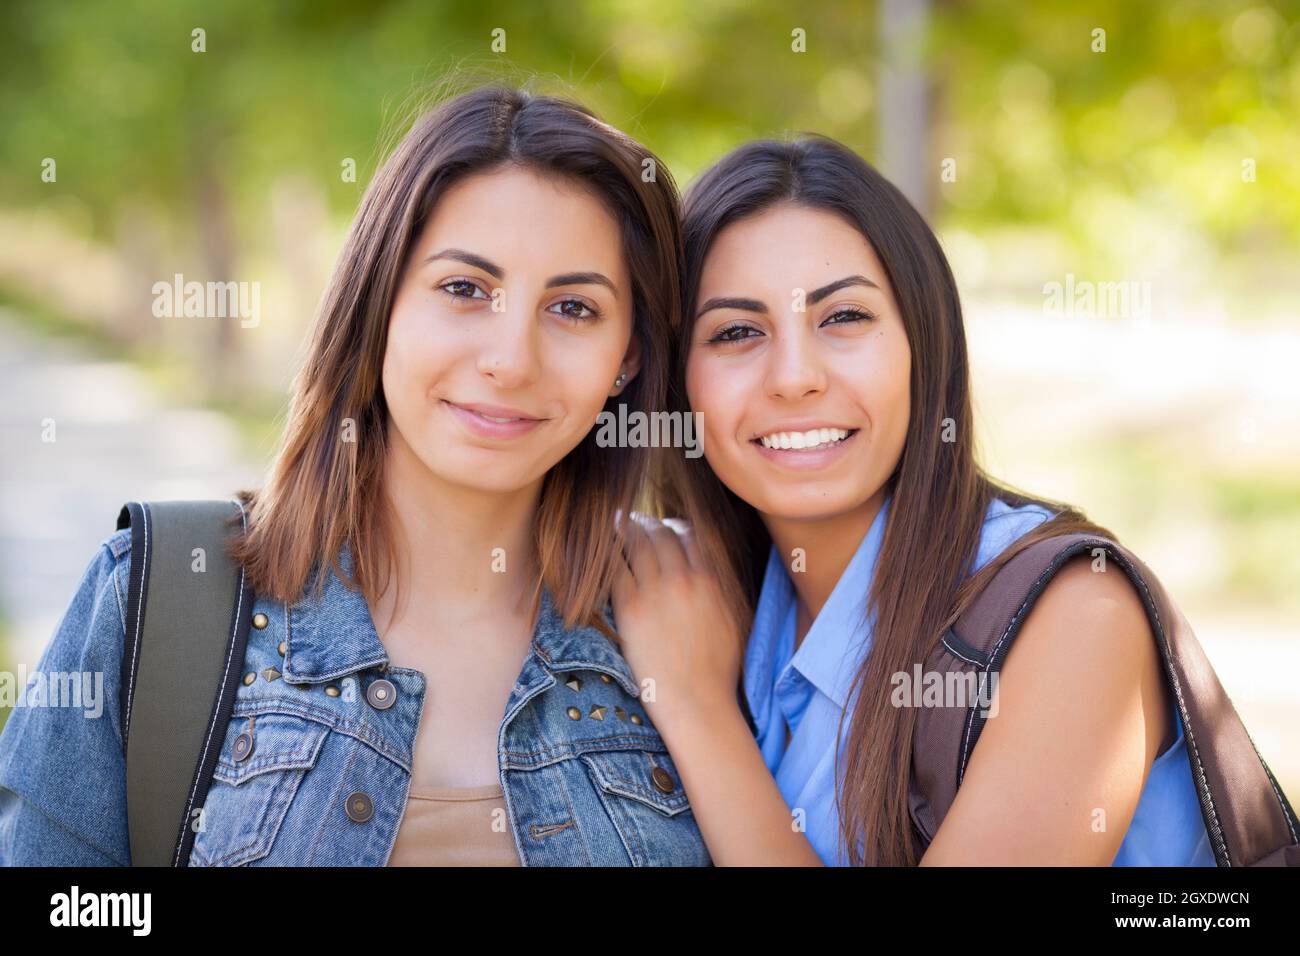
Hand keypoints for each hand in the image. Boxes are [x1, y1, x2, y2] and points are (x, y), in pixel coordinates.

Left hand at [610, 512, 743, 727]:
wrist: (697, 701)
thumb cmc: (718, 671)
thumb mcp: (733, 621)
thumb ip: (721, 590)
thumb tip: (711, 573)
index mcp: (711, 580)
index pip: (689, 534)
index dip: (672, 527)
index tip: (663, 529)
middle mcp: (684, 579)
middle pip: (660, 533)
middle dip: (645, 524)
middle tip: (632, 523)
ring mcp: (656, 591)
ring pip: (635, 544)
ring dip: (623, 531)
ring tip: (613, 526)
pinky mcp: (630, 608)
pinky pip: (614, 569)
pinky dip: (608, 555)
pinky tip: (600, 552)